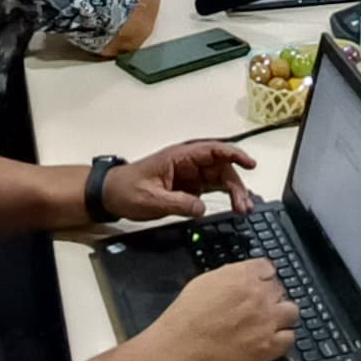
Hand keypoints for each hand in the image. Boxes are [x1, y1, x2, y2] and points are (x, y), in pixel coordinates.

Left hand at [106, 139, 259, 219]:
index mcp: (179, 157)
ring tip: (243, 209)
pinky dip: (226, 198)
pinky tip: (234, 207)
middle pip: (222, 168)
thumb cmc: (126, 188)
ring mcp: (190, 175)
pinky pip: (213, 189)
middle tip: (244, 205)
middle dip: (236, 184)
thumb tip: (202, 208)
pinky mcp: (190, 187)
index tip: (250, 163)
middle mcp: (188, 163)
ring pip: (221, 179)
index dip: (234, 155)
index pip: (213, 150)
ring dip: (234, 193)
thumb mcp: (151, 199)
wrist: (110, 195)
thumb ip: (178, 203)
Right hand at [144, 258, 295, 360]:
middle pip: (280, 289)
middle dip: (270, 297)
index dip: (263, 278)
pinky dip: (281, 338)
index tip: (259, 285)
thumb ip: (230, 277)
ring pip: (291, 311)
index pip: (268, 268)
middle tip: (258, 308)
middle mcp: (260, 295)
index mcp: (243, 276)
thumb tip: (242, 278)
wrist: (179, 350)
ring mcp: (267, 321)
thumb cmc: (185, 317)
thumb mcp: (204, 282)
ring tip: (268, 324)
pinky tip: (268, 341)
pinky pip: (289, 337)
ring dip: (282, 315)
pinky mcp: (269, 347)